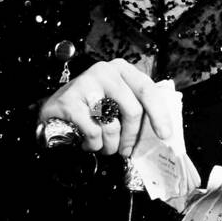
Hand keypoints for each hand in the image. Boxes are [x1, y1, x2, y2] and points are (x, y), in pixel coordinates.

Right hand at [37, 58, 175, 156]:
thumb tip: (163, 131)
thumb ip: (138, 108)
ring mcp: (85, 84)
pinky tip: (87, 141)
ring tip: (104, 146)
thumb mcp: (118, 102)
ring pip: (112, 124)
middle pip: (132, 110)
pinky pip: (93, 131)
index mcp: (122, 70)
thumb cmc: (93, 109)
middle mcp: (105, 71)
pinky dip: (93, 144)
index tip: (165, 134)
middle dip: (131, 136)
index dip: (159, 114)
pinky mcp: (70, 101)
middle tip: (126, 150)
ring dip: (110, 144)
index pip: (148, 90)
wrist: (56, 112)